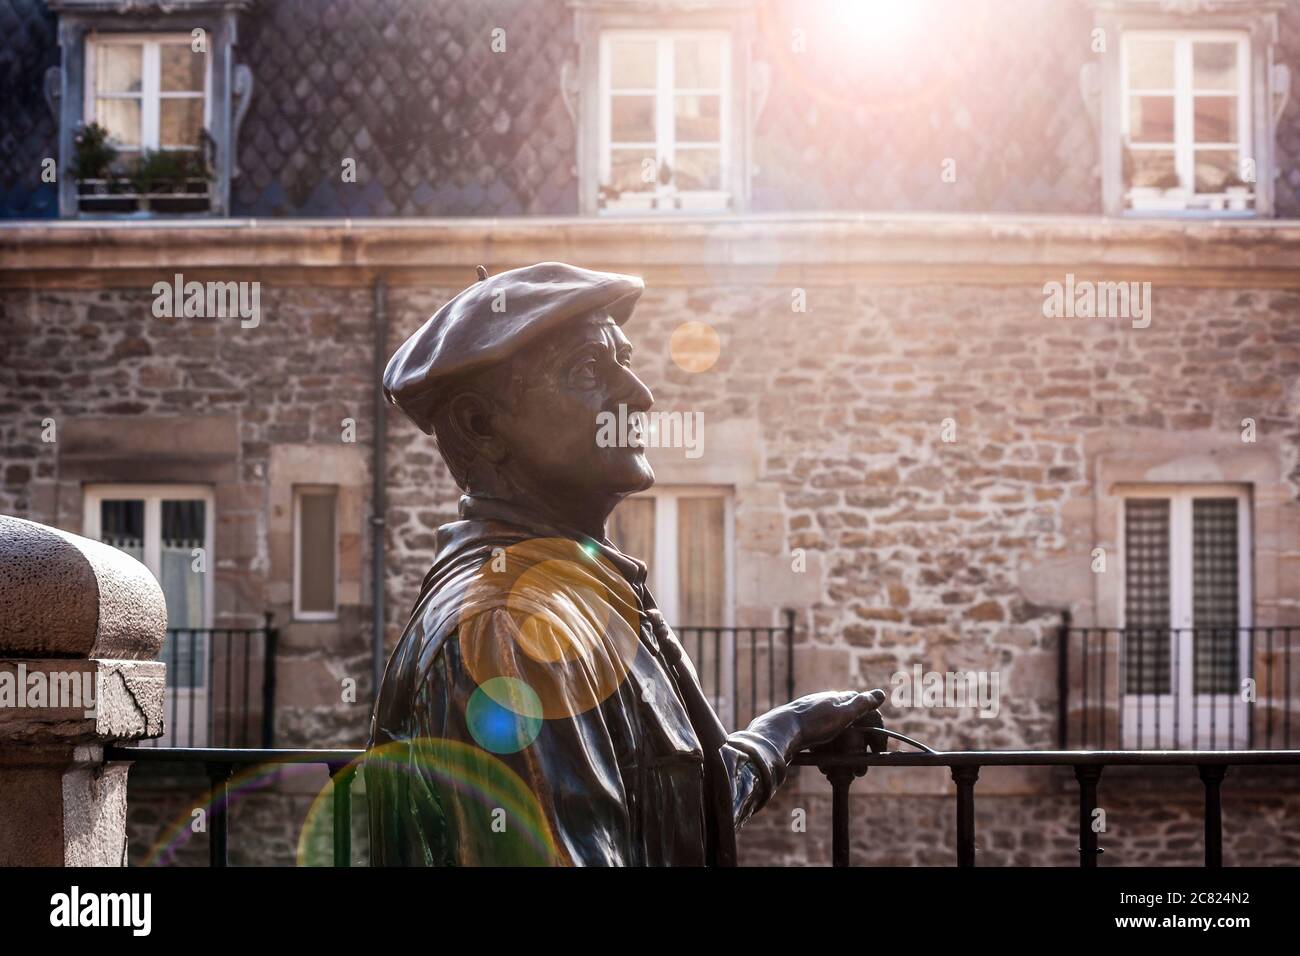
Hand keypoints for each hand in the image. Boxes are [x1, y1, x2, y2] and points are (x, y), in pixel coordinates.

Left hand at [744, 689, 885, 761]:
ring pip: (838, 744)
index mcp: (838, 701)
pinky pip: (823, 748)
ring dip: (842, 760)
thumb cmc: (813, 722)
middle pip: (851, 733)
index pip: (865, 714)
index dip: (874, 734)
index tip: (879, 751)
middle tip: (859, 772)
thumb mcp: (842, 713)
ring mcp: (816, 721)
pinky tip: (826, 769)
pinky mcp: (805, 733)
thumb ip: (862, 704)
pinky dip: (827, 759)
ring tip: (841, 775)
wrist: (779, 732)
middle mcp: (828, 709)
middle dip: (856, 754)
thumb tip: (881, 694)